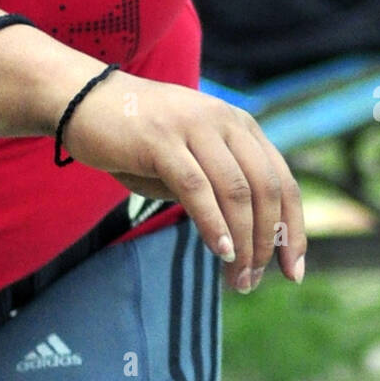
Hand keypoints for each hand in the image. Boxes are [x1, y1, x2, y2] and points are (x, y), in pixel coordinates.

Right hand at [62, 69, 307, 292]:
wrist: (85, 100)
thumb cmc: (138, 139)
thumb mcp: (189, 159)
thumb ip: (218, 187)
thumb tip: (250, 242)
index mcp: (239, 125)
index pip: (283, 181)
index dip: (294, 229)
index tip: (294, 271)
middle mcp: (224, 120)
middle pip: (267, 188)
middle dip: (268, 242)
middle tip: (256, 281)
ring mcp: (193, 126)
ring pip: (236, 191)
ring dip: (242, 241)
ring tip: (238, 277)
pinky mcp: (161, 138)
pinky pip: (197, 187)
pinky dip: (213, 223)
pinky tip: (219, 251)